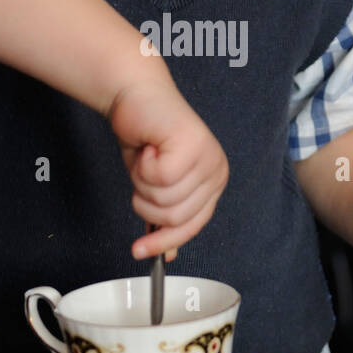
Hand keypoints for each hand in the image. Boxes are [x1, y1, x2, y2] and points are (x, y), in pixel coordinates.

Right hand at [108, 78, 228, 262]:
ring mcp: (208, 158)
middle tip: (143, 173)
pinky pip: (159, 177)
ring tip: (148, 157)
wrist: (136, 96)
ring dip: (142, 181)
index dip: (163, 242)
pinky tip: (149, 146)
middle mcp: (217, 172)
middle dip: (146, 199)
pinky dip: (143, 164)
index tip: (138, 250)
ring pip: (165, 198)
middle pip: (174, 217)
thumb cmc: (146, 138)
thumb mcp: (154, 186)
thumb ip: (164, 216)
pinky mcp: (192, 144)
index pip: (192, 227)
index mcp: (213, 184)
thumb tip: (166, 255)